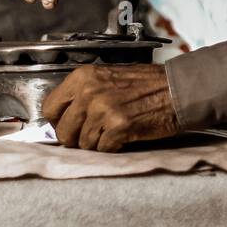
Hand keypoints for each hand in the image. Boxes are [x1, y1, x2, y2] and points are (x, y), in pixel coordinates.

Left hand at [42, 63, 179, 150]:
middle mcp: (89, 92)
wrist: (177, 89)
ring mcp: (103, 110)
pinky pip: (103, 149)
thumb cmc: (146, 84)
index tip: (68, 125)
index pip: (49, 107)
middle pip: (63, 131)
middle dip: (76, 138)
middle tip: (93, 134)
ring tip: (114, 131)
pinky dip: (113, 147)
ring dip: (98, 143)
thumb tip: (64, 117)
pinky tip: (124, 135)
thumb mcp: (108, 77)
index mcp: (83, 77)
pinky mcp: (118, 127)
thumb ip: (84, 93)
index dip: (58, 121)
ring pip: (83, 144)